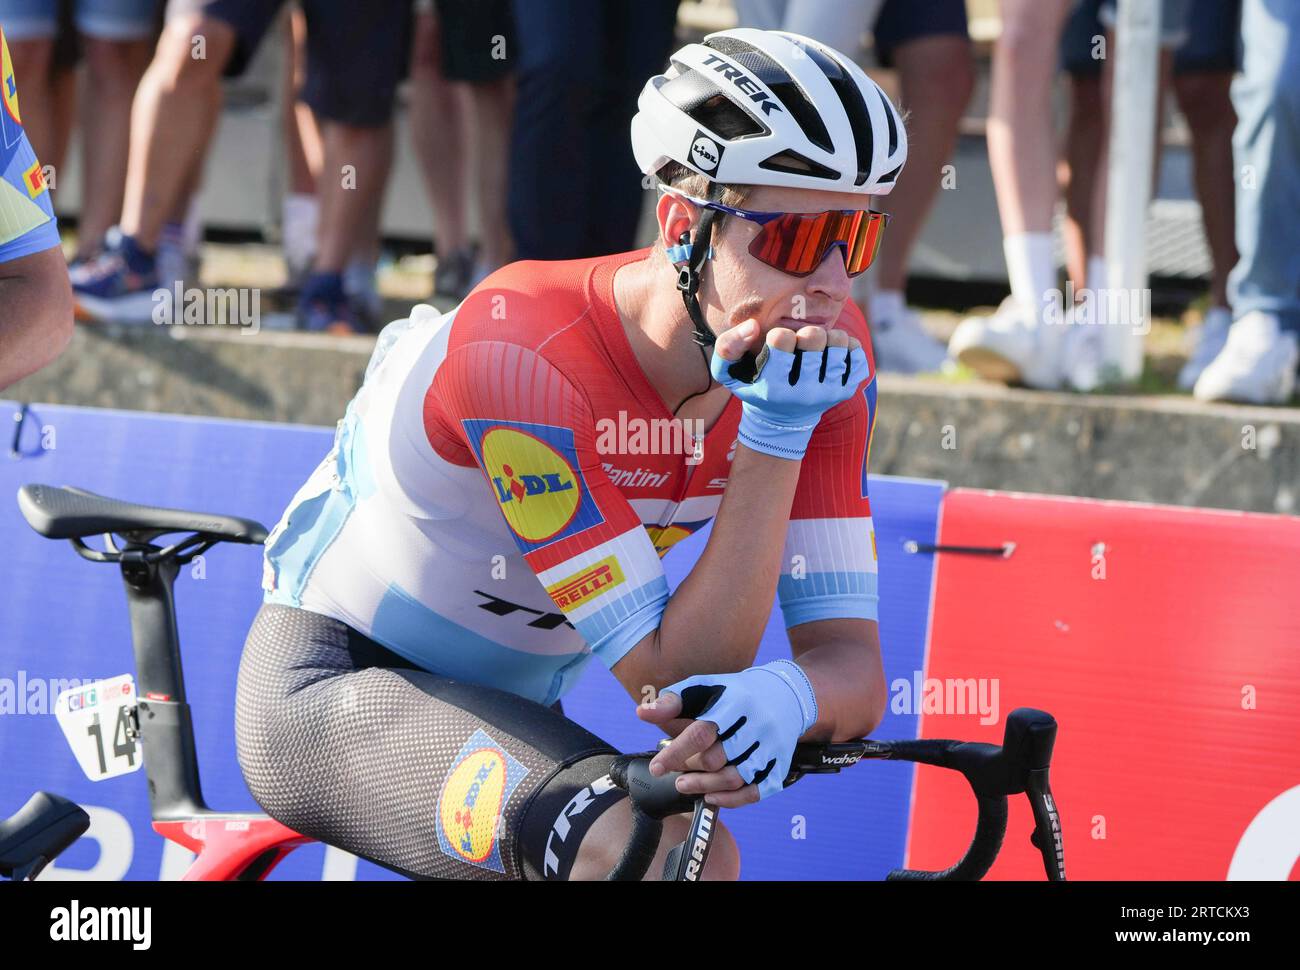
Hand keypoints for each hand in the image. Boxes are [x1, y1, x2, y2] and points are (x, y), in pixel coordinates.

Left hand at [639, 660, 818, 803]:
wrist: (787, 693)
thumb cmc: (734, 692)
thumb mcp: (704, 687)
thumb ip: (672, 701)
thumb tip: (641, 713)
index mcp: (735, 701)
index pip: (701, 732)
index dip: (676, 752)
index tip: (656, 767)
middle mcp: (757, 723)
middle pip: (717, 758)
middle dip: (689, 768)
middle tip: (674, 770)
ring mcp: (772, 746)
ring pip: (735, 778)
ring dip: (705, 787)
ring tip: (684, 785)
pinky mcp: (781, 763)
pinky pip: (757, 791)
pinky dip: (733, 800)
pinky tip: (711, 796)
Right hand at [710, 320, 867, 460]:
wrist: (782, 422)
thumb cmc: (754, 387)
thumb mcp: (729, 374)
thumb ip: (727, 347)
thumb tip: (752, 325)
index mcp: (772, 388)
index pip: (781, 339)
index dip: (779, 335)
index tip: (778, 344)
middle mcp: (803, 395)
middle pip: (814, 337)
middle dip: (807, 332)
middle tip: (802, 342)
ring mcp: (827, 394)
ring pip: (840, 343)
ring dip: (829, 336)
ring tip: (819, 346)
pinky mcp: (846, 393)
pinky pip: (857, 355)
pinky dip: (849, 347)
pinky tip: (833, 353)